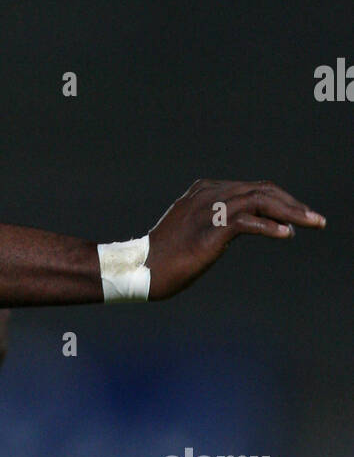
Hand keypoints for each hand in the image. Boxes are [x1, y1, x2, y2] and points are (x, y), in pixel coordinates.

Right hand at [147, 179, 325, 299]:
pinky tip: (287, 234)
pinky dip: (271, 227)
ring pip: (260, 200)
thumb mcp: (195, 232)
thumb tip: (254, 226)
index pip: (252, 188)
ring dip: (291, 212)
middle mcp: (208, 193)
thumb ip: (219, 223)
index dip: (281, 200)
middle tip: (316, 219)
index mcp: (204, 191)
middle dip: (292, 203)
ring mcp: (208, 209)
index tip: (299, 215)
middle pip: (261, 190)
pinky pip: (248, 222)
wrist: (141, 269)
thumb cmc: (166, 258)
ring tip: (312, 223)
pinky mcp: (210, 229)